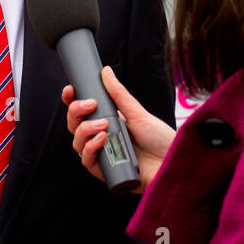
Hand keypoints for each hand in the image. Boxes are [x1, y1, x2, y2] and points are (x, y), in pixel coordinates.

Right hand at [62, 65, 174, 191]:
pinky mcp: (105, 172)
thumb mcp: (138, 113)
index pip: (81, 112)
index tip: (70, 90)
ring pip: (77, 142)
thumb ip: (119, 94)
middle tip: (91, 105)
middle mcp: (101, 138)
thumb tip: (106, 71)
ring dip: (85, 130)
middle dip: (76, 112)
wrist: (173, 163)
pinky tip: (103, 139)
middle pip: (74, 125)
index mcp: (107, 122)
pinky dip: (90, 148)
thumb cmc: (159, 140)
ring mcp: (102, 155)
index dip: (71, 101)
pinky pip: (86, 160)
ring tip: (103, 125)